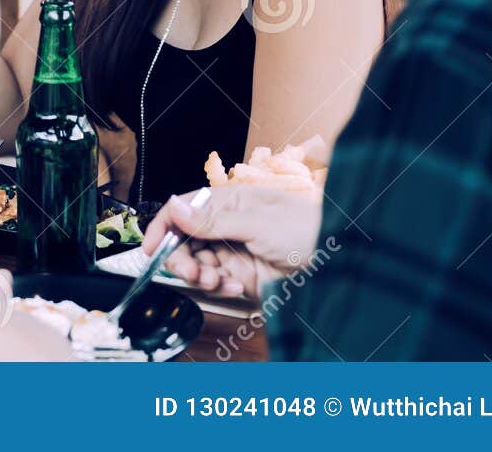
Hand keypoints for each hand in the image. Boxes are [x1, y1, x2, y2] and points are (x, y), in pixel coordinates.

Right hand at [142, 185, 323, 299]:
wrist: (341, 264)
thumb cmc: (308, 229)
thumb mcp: (258, 222)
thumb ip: (212, 220)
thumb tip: (175, 208)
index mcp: (226, 202)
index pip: (182, 210)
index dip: (162, 227)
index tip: (150, 247)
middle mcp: (224, 227)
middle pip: (183, 242)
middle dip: (181, 258)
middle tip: (191, 272)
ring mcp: (232, 252)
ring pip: (196, 265)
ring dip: (200, 276)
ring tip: (217, 281)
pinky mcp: (241, 277)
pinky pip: (216, 283)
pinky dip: (220, 288)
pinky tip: (237, 286)